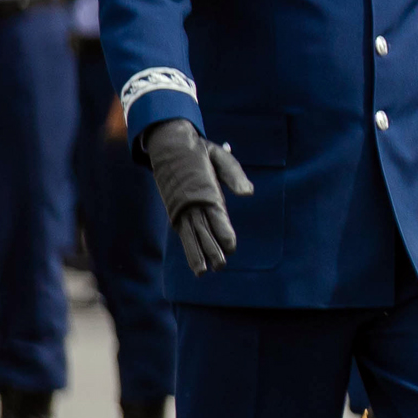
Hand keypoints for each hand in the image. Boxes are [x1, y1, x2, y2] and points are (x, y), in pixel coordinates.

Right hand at [144, 119, 252, 274]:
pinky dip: (188, 247)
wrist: (169, 145)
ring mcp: (182, 207)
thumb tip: (248, 193)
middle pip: (203, 229)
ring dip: (197, 253)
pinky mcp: (176, 211)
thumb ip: (234, 174)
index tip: (231, 246)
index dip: (223, 231)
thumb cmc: (200, 151)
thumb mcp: (219, 155)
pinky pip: (183, 232)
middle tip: (221, 266)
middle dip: (212, 249)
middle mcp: (193, 202)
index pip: (216, 215)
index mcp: (206, 189)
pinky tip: (194, 260)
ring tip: (203, 272)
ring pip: (191, 234)